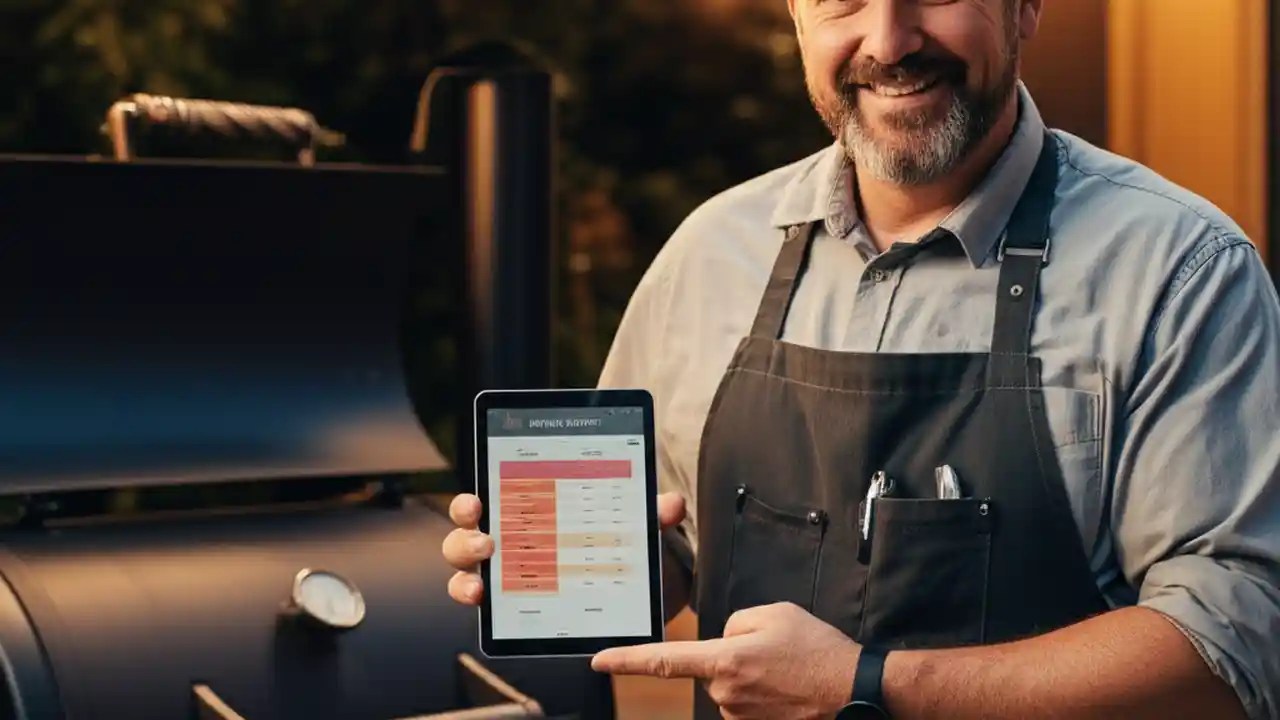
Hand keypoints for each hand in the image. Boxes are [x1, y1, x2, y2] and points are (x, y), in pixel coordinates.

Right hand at [442, 491, 687, 605]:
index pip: (488, 496)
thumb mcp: (634, 527)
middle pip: (465, 534)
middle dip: (466, 537)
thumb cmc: (618, 543)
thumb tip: (671, 504)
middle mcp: (506, 538)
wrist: (634, 588)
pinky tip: (485, 607)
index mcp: (527, 507)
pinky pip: (482, 606)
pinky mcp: (510, 607)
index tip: (479, 499)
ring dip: (464, 575)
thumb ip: (650, 513)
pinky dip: (477, 606)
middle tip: (488, 542)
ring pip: (464, 570)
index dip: (472, 499)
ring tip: (482, 584)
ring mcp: (504, 574)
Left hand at [591, 602, 859, 719]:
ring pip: (730, 684)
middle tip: (775, 651)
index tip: (600, 662)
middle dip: (734, 655)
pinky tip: (788, 687)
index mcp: (726, 660)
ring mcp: (739, 714)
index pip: (664, 661)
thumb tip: (726, 637)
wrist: (855, 691)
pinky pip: (747, 701)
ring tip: (787, 670)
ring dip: (752, 675)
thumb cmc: (818, 653)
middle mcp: (726, 693)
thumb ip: (736, 621)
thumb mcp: (775, 614)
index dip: (627, 661)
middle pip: (712, 666)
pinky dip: (763, 692)